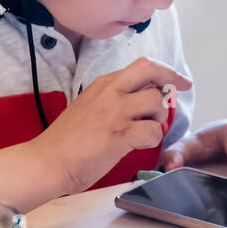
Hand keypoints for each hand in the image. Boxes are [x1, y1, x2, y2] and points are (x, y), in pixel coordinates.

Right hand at [34, 56, 191, 193]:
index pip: (142, 66)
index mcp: (104, 84)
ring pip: (157, 102)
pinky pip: (153, 131)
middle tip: (175, 96)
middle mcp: (111, 92)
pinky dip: (152, 140)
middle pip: (152, 71)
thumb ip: (112, 98)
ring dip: (159, 118)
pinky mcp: (119, 135)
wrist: (47, 161)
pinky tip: (138, 145)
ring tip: (145, 130)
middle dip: (170, 82)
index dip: (165, 72)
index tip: (179, 81)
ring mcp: (115, 112)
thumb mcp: (89, 106)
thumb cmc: (66, 140)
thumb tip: (140, 99)